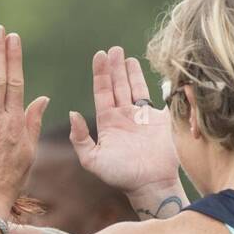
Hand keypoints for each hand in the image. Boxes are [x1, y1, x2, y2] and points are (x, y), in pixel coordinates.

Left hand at [69, 47, 179, 196]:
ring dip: (130, 71)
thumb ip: (80, 139)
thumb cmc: (121, 175)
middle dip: (114, 67)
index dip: (100, 73)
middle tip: (113, 49)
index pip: (102, 91)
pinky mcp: (161, 119)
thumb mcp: (93, 160)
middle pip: (117, 85)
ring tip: (125, 55)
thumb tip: (72, 113)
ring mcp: (143, 117)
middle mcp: (124, 116)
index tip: (99, 55)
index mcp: (108, 122)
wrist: (151, 184)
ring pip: (134, 88)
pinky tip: (150, 71)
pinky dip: (153, 83)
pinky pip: (156, 96)